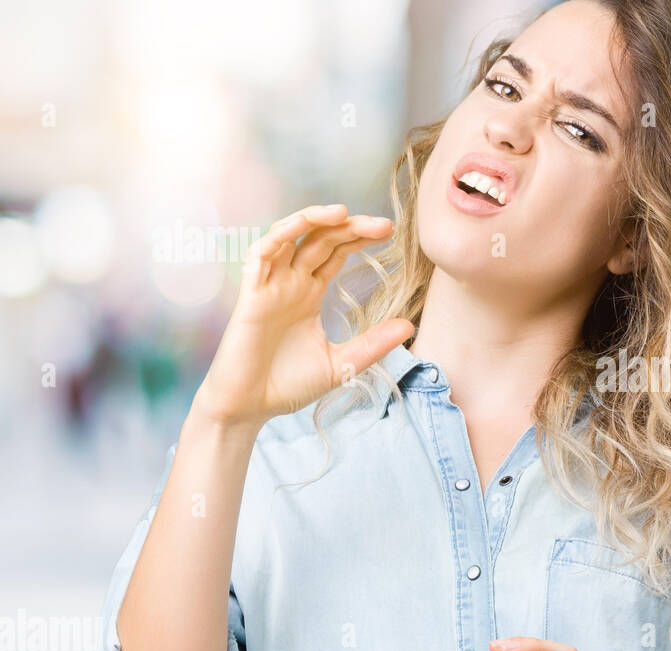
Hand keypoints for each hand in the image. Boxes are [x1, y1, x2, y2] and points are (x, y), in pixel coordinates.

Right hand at [191, 204, 413, 431]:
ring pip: (289, 237)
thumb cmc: (289, 384)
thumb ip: (373, 343)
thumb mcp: (343, 363)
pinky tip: (303, 224)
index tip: (389, 231)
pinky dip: (280, 235)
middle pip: (320, 239)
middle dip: (349, 227)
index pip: (336, 252)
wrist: (250, 407)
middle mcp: (290, 283)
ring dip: (314, 220)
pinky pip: (261, 254)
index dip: (359, 237)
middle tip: (383, 224)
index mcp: (309, 293)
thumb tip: (410, 325)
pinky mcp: (251, 294)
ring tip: (345, 212)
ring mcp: (270, 285)